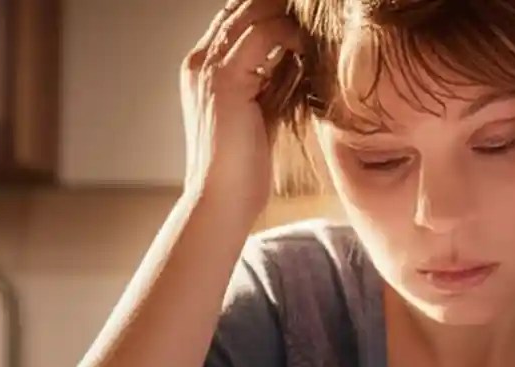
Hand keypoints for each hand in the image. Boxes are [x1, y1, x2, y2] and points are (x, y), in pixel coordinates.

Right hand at [180, 0, 303, 208]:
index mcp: (202, 68)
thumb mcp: (259, 112)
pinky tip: (306, 50)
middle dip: (279, 6)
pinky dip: (290, 35)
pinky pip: (264, 34)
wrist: (222, 199)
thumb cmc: (243, 166)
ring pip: (253, 12)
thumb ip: (270, 81)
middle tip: (314, 10)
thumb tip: (297, 58)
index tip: (302, 14)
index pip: (235, 16)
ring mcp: (208, 67)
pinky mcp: (225, 78)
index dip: (268, 10)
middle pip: (241, 6)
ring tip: (315, 26)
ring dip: (288, 15)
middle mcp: (199, 60)